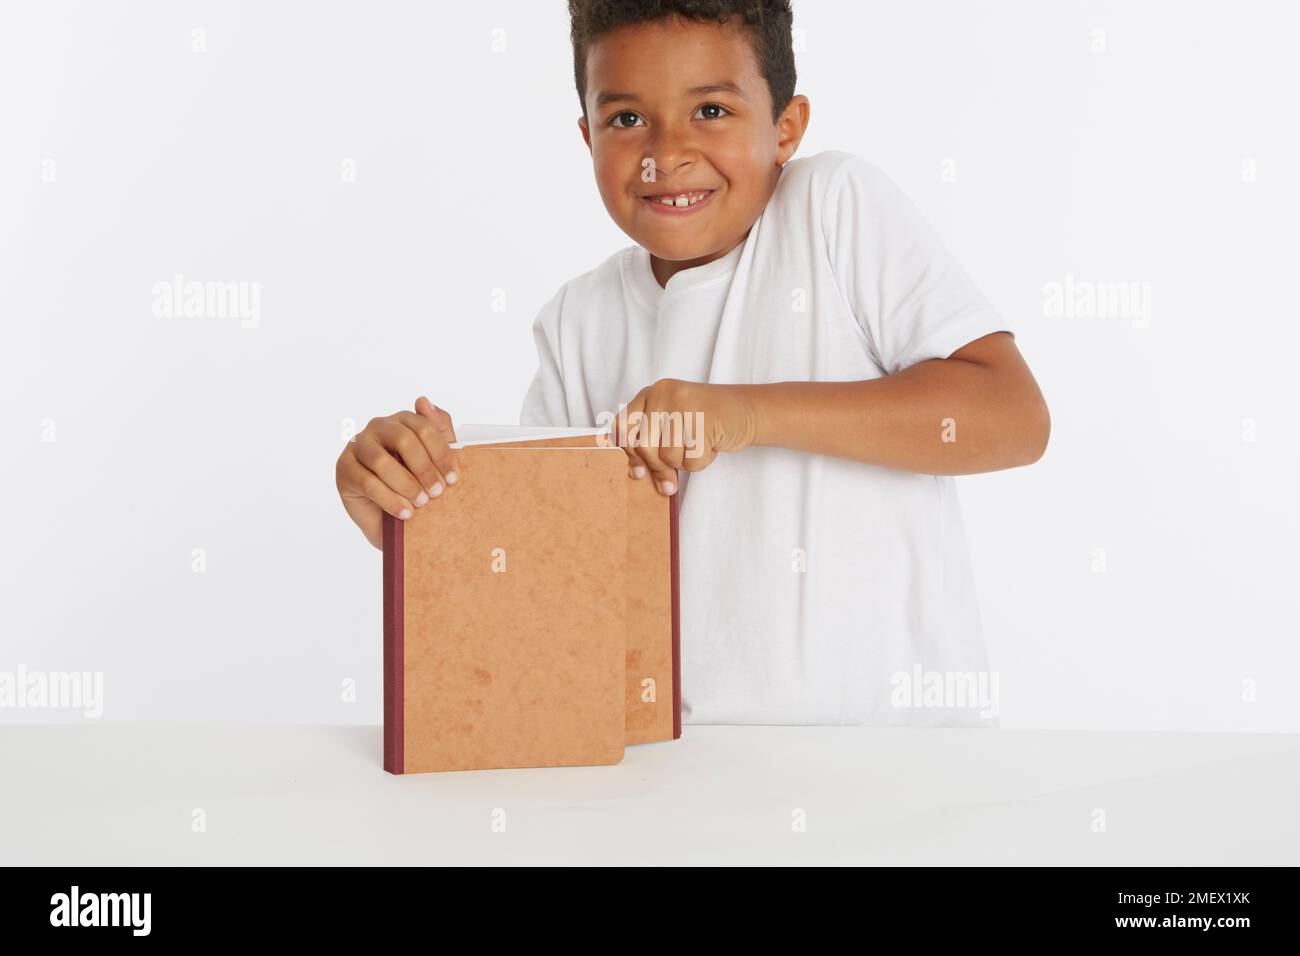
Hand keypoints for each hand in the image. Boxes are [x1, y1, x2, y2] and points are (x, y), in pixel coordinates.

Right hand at [336, 396, 460, 548]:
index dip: (441, 454)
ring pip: (382, 461)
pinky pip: (367, 482)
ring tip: (421, 503)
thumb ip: (439, 430)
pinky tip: (405, 513)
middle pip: (403, 439)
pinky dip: (390, 500)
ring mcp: (358, 446)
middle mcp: (377, 427)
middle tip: (437, 493)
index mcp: (402, 420)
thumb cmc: (417, 485)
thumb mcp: (436, 461)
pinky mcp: (344, 468)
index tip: (454, 479)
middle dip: (424, 469)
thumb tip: (423, 400)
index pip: (424, 427)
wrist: (394, 519)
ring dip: (406, 485)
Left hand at [609, 378, 757, 495]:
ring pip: (667, 456)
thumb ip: (651, 442)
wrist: (746, 410)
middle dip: (659, 465)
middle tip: (677, 464)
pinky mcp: (704, 420)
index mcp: (651, 393)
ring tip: (698, 445)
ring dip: (684, 462)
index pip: (623, 426)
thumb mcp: (671, 424)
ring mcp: (684, 405)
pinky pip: (691, 461)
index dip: (629, 453)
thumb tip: (636, 474)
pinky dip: (701, 463)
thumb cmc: (705, 421)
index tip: (639, 472)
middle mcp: (663, 393)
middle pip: (644, 446)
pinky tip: (710, 446)